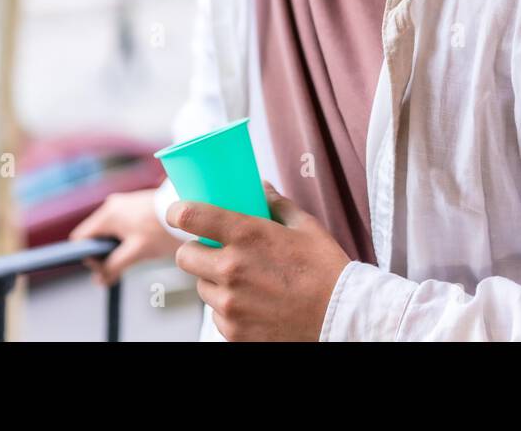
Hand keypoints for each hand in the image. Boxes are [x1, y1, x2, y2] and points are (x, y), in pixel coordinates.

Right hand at [69, 189, 178, 285]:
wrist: (191, 208)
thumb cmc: (162, 229)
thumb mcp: (136, 252)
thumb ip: (114, 266)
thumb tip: (99, 280)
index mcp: (107, 215)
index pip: (81, 239)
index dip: (88, 258)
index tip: (105, 268)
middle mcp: (111, 206)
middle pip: (94, 237)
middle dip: (104, 254)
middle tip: (123, 264)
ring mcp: (123, 205)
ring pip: (109, 233)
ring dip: (116, 248)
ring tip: (136, 254)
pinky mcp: (134, 208)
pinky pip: (120, 228)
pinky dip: (125, 240)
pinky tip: (141, 245)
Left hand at [166, 180, 350, 340]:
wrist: (343, 318)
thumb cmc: (327, 270)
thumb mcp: (305, 227)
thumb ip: (276, 204)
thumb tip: (260, 189)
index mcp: (246, 235)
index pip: (191, 217)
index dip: (178, 213)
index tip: (178, 214)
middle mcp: (231, 269)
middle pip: (184, 257)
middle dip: (195, 252)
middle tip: (212, 252)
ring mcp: (230, 304)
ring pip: (201, 287)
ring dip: (213, 281)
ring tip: (241, 281)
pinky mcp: (233, 332)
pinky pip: (216, 315)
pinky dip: (227, 308)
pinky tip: (252, 303)